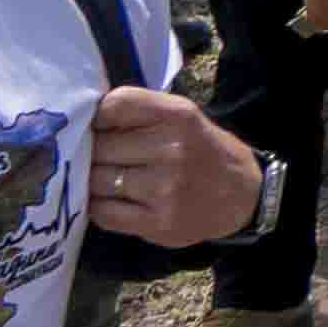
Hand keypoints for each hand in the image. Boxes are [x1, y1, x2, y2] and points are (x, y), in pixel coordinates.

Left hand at [86, 85, 261, 247]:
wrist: (243, 195)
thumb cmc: (203, 151)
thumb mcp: (184, 119)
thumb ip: (141, 115)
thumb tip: (84, 122)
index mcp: (179, 116)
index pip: (117, 104)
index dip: (98, 116)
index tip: (100, 127)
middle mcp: (172, 149)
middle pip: (100, 146)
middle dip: (92, 152)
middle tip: (101, 158)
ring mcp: (164, 188)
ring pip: (97, 180)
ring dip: (93, 181)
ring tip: (107, 180)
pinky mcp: (157, 222)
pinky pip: (103, 212)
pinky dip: (99, 206)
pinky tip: (112, 201)